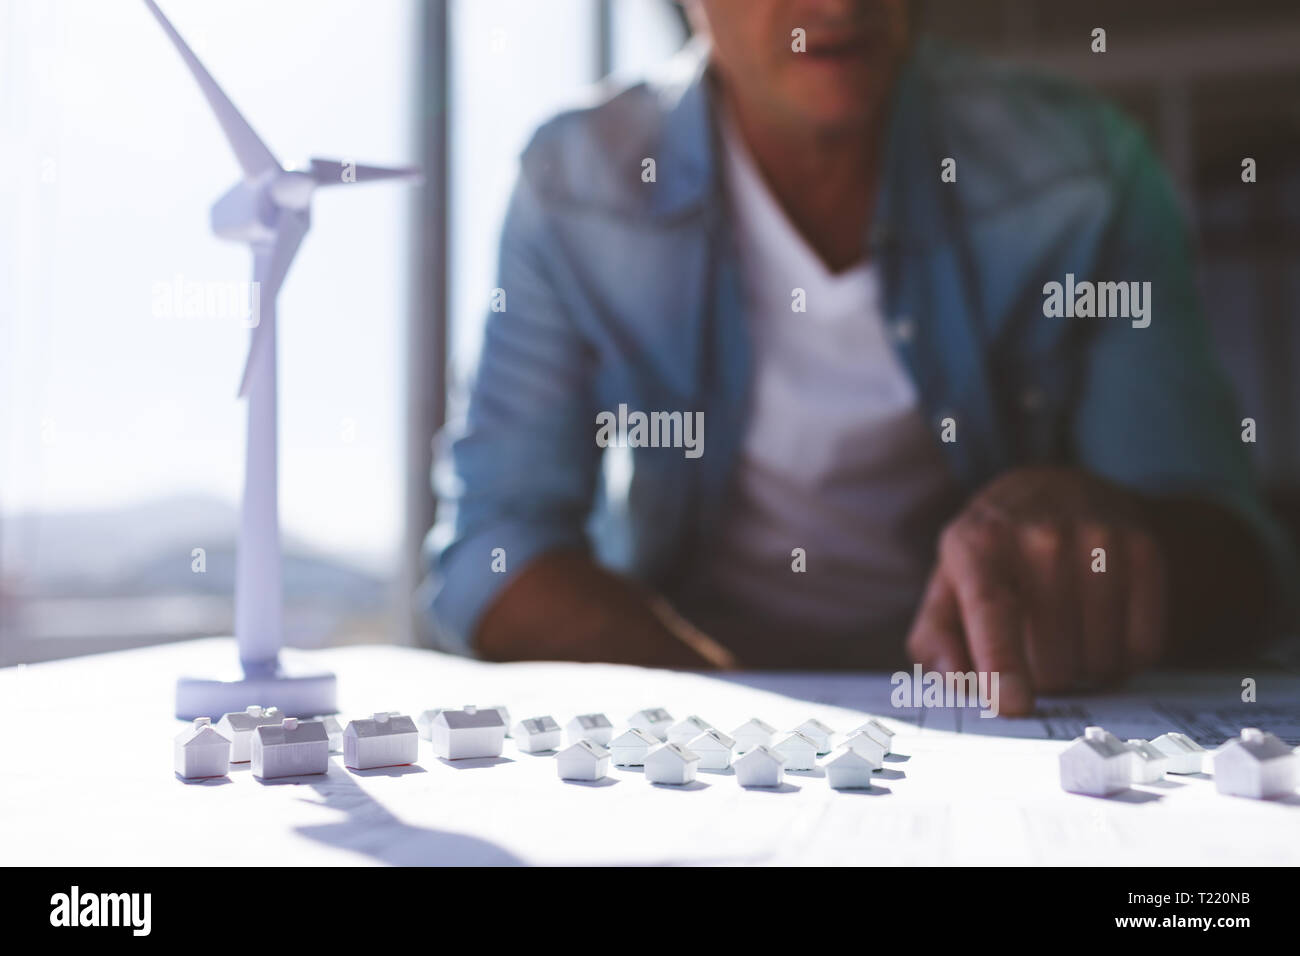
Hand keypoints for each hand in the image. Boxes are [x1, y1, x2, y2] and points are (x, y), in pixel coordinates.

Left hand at [905, 467, 1166, 714]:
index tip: (1014, 706)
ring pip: (1098, 658)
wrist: (1057, 492)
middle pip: (1050, 657)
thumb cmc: (992, 558)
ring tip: (1065, 636)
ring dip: (1082, 669)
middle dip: (1040, 675)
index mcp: (979, 544)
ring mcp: (1099, 539)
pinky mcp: (1144, 550)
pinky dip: (1121, 659)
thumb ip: (935, 641)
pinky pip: (1141, 646)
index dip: (1002, 662)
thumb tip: (957, 680)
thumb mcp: (947, 586)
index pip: (992, 609)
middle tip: (1033, 646)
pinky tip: (1101, 632)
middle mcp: (1040, 535)